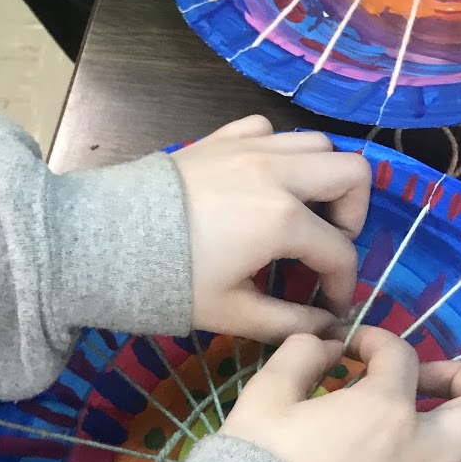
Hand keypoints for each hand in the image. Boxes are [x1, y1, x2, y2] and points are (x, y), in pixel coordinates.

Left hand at [174, 116, 369, 340]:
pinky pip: (271, 131)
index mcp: (283, 220)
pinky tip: (263, 182)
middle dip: (353, 213)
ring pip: (318, 144)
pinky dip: (279, 153)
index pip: (340, 252)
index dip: (342, 285)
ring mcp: (252, 147)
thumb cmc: (172, 279)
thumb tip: (326, 330)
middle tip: (328, 242)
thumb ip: (289, 323)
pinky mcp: (225, 136)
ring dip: (321, 178)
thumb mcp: (232, 312)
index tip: (330, 306)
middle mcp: (278, 173)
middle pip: (353, 173)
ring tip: (302, 210)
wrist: (106, 240)